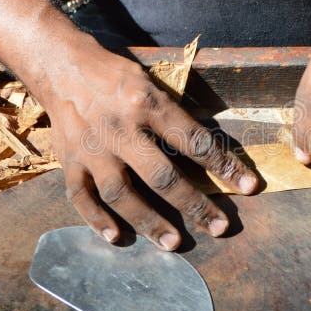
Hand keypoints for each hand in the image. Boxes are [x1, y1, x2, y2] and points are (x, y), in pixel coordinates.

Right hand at [43, 46, 258, 250]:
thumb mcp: (150, 82)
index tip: (249, 187)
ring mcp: (92, 149)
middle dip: (194, 205)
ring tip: (173, 244)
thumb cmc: (115, 75)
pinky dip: (97, 220)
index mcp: (146, 103)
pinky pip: (80, 198)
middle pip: (161, 176)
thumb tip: (208, 149)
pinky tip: (117, 237)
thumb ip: (174, 114)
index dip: (224, 166)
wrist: (61, 66)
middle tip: (219, 228)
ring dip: (148, 222)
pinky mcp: (68, 161)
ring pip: (122, 194)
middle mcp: (120, 129)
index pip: (193, 141)